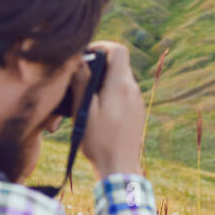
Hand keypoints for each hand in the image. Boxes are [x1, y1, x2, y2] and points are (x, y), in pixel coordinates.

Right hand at [77, 40, 144, 179]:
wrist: (120, 168)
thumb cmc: (100, 141)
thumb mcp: (85, 110)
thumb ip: (82, 82)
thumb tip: (78, 60)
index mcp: (121, 85)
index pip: (118, 50)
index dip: (102, 46)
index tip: (85, 54)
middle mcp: (133, 90)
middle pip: (118, 64)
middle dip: (98, 65)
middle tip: (79, 77)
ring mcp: (136, 102)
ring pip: (119, 80)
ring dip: (102, 82)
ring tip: (84, 97)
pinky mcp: (135, 113)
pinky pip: (122, 95)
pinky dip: (108, 95)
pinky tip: (95, 111)